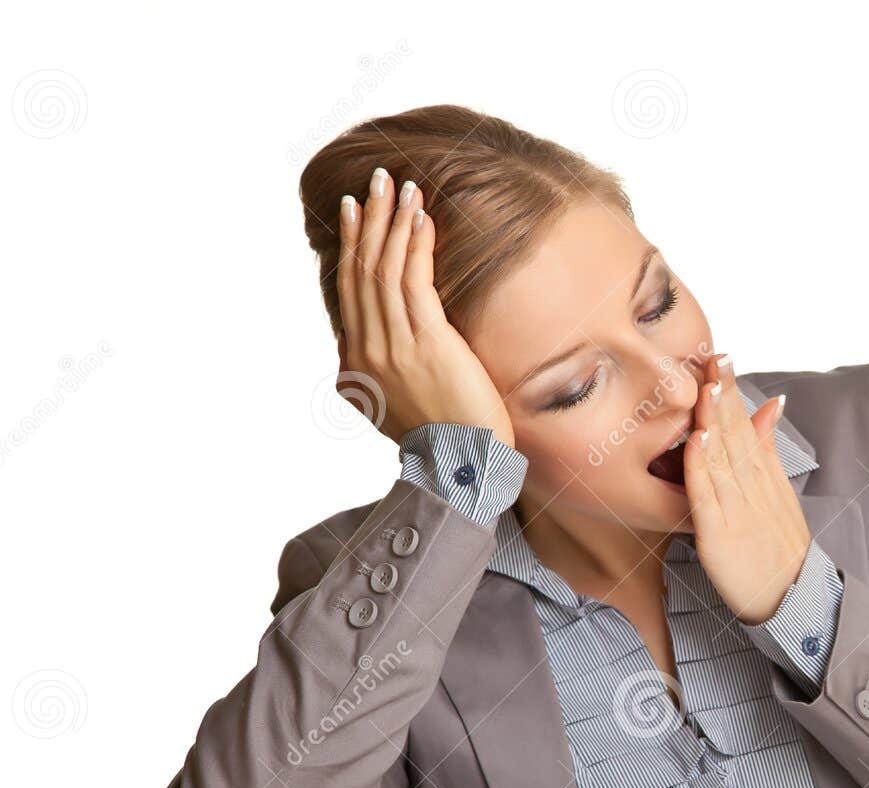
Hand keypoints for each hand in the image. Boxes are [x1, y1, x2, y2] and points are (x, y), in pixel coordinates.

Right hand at [334, 167, 513, 448]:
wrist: (458, 467)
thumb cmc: (436, 441)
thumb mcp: (385, 408)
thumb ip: (365, 376)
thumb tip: (351, 350)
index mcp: (356, 362)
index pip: (350, 289)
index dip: (353, 244)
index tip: (355, 209)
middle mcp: (368, 349)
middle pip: (363, 270)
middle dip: (369, 219)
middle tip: (376, 180)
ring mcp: (395, 345)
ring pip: (386, 270)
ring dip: (393, 222)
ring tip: (401, 186)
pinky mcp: (428, 342)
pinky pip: (415, 281)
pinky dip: (416, 245)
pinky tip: (421, 218)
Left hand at [681, 352, 810, 624]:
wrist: (791, 597)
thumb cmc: (777, 546)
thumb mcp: (778, 491)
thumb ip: (767, 448)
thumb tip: (769, 404)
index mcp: (763, 475)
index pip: (745, 425)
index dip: (732, 390)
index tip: (721, 356)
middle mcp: (751, 487)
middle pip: (735, 433)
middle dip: (723, 393)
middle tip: (714, 355)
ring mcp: (736, 510)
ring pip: (722, 457)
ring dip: (714, 420)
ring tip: (706, 385)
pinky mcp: (718, 535)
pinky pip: (707, 496)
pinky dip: (702, 467)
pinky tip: (698, 440)